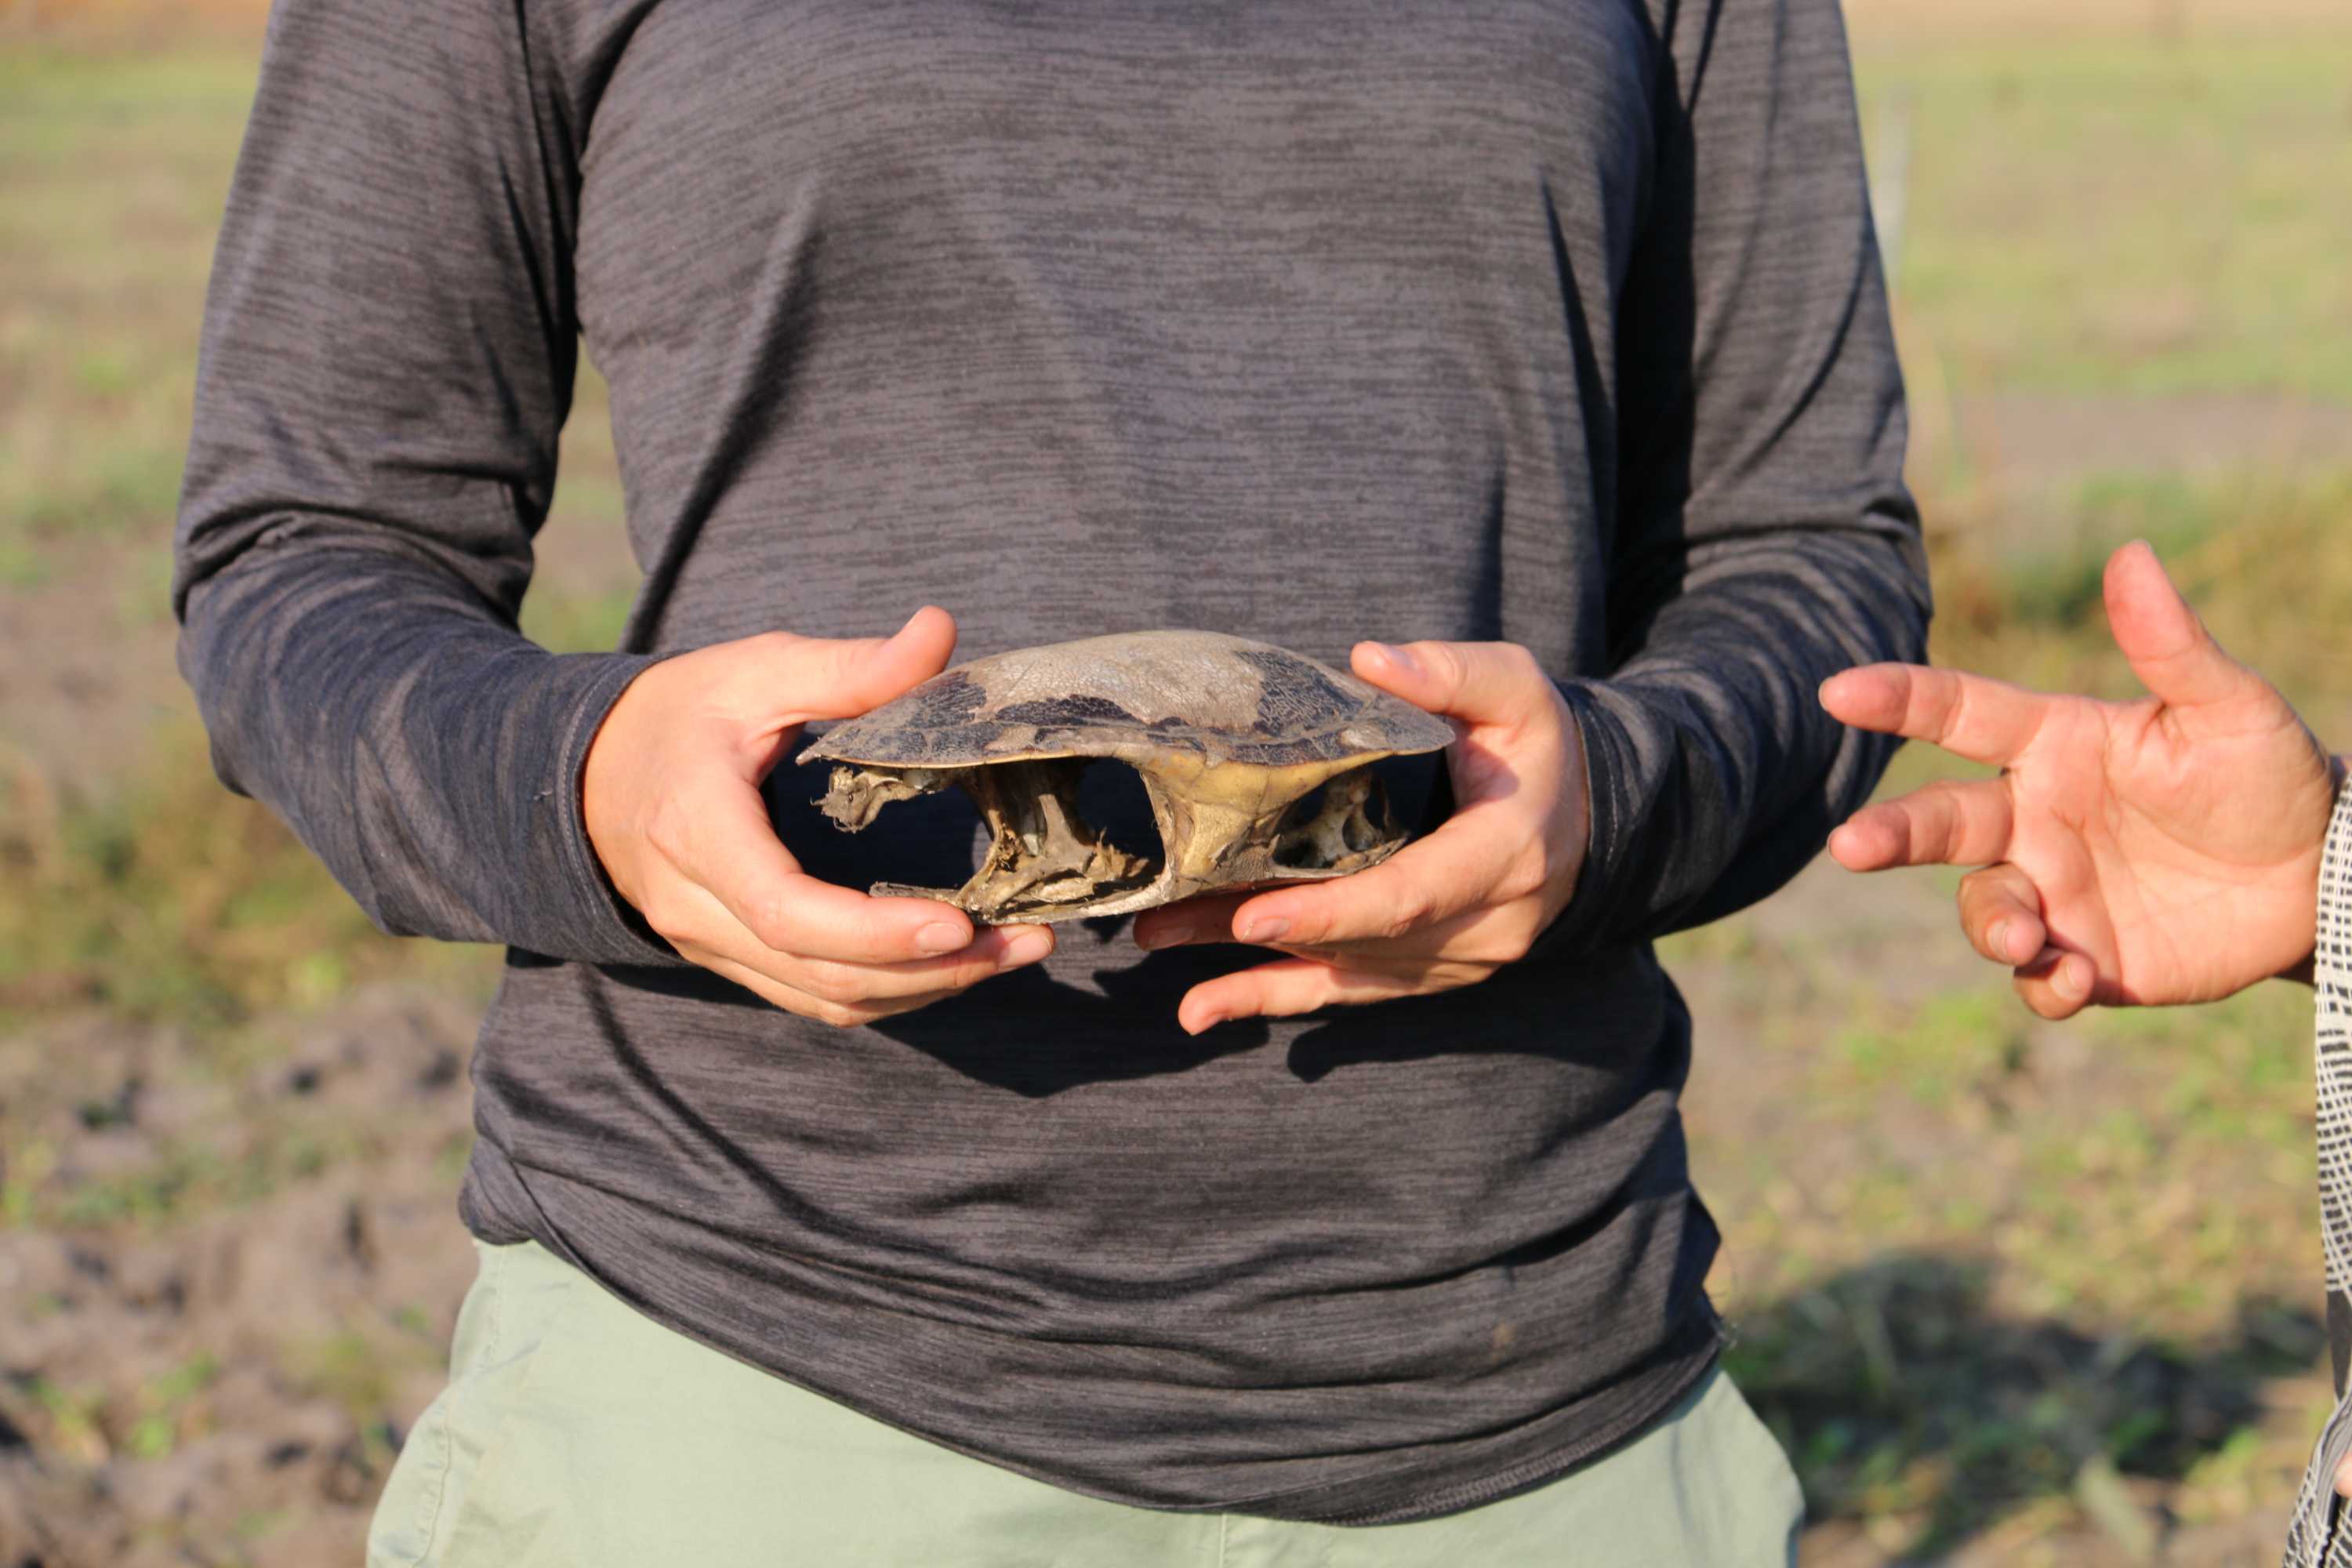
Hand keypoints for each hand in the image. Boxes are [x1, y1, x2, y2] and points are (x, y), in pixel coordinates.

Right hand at [582, 607, 1052, 1026]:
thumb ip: (850, 665)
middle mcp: (697, 907)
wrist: (585, 775)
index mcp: (697, 829)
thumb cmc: (676, 713)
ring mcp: (711, 945)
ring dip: (926, 990)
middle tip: (1026, 943)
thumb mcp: (755, 671)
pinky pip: (817, 997)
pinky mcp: (734, 960)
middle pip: (821, 973)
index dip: (873, 931)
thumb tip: (941, 631)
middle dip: (933, 970)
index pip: (783, 909)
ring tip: (1012, 953)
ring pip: (825, 1000)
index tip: (959, 924)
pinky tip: (956, 961)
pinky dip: (892, 991)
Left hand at [1130, 639, 1589, 1033]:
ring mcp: (1456, 962)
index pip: (1411, 895)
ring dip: (1244, 965)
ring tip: (1154, 938)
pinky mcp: (1428, 976)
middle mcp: (1485, 926)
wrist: (1585, 820)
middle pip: (1359, 940)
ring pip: (1342, 971)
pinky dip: (1273, 999)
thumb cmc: (1535, 747)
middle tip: (1160, 919)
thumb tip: (1369, 661)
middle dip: (1255, 933)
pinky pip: (1346, 994)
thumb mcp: (1516, 691)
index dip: (1330, 913)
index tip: (1253, 917)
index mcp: (1507, 854)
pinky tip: (1204, 1007)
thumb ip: (1450, 672)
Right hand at [1819, 541, 2335, 1018]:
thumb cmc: (2269, 775)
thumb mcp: (2229, 708)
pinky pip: (2036, 980)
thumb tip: (2130, 553)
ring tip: (2030, 941)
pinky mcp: (2082, 958)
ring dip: (1991, 925)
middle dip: (1888, 834)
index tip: (1837, 692)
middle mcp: (2034, 819)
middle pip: (1937, 822)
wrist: (2324, 879)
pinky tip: (2077, 979)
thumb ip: (2170, 644)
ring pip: (1983, 908)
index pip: (1959, 715)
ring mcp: (2053, 891)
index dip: (1898, 700)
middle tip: (1849, 847)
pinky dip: (2043, 984)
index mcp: (2054, 747)